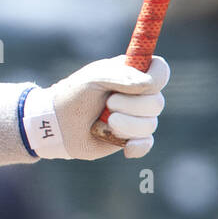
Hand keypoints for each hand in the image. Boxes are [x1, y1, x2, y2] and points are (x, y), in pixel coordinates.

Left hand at [24, 55, 168, 160]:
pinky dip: (137, 146)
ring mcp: (135, 117)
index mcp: (131, 74)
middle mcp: (138, 95)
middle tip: (108, 104)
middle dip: (131, 105)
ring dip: (126, 125)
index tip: (141, 83)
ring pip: (150, 124)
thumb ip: (122, 76)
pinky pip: (146, 144)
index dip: (156, 77)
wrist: (57, 124)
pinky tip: (125, 147)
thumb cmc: (74, 95)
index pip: (160, 71)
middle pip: (157, 102)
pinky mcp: (129, 138)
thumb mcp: (94, 77)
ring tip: (105, 122)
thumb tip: (149, 85)